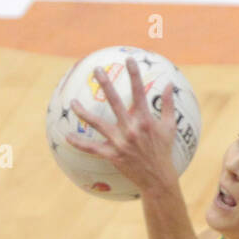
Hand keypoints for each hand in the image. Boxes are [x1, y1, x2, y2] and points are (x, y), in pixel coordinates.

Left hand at [66, 57, 178, 194]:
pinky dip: (79, 143)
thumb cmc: (163, 152)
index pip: (139, 93)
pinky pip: (92, 148)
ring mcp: (120, 142)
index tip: (128, 59)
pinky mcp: (113, 155)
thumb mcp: (170, 128)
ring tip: (73, 102)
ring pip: (97, 124)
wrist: (158, 179)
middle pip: (114, 102)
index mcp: (146, 120)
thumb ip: (168, 105)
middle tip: (96, 70)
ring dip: (84, 112)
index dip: (134, 75)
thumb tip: (169, 85)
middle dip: (105, 84)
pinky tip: (67, 136)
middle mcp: (131, 129)